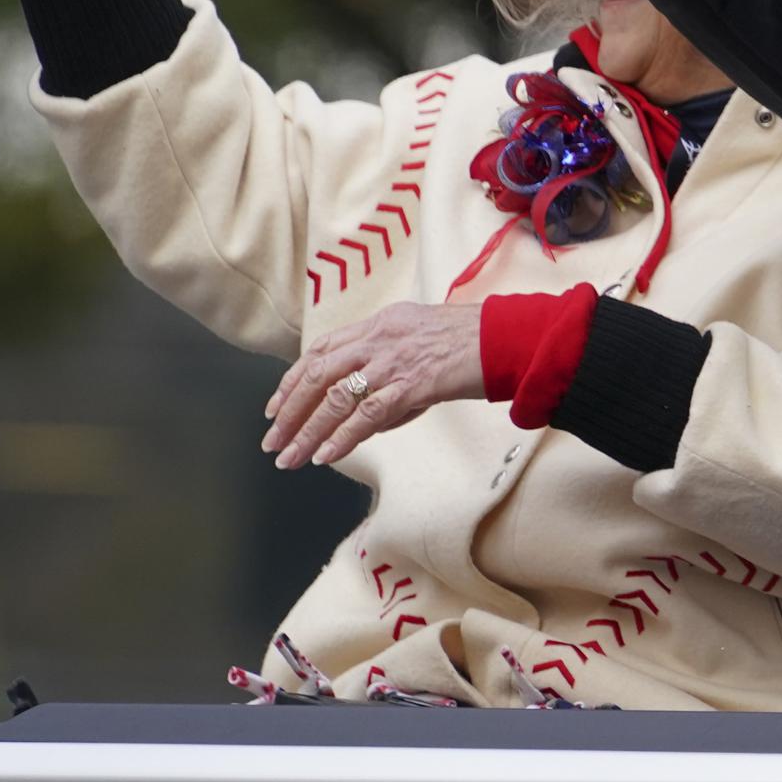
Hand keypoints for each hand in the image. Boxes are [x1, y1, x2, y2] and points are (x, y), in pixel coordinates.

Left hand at [264, 302, 486, 468]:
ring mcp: (394, 361)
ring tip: (291, 458)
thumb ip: (390, 366)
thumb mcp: (422, 337)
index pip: (321, 350)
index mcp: (380, 323)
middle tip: (273, 441)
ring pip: (336, 398)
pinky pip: (367, 414)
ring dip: (308, 432)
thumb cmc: (474, 340)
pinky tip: (326, 455)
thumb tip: (369, 414)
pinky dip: (342, 437)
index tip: (275, 407)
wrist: (508, 337)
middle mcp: (380, 338)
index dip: (292, 380)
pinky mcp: (413, 384)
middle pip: (318, 375)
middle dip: (290, 412)